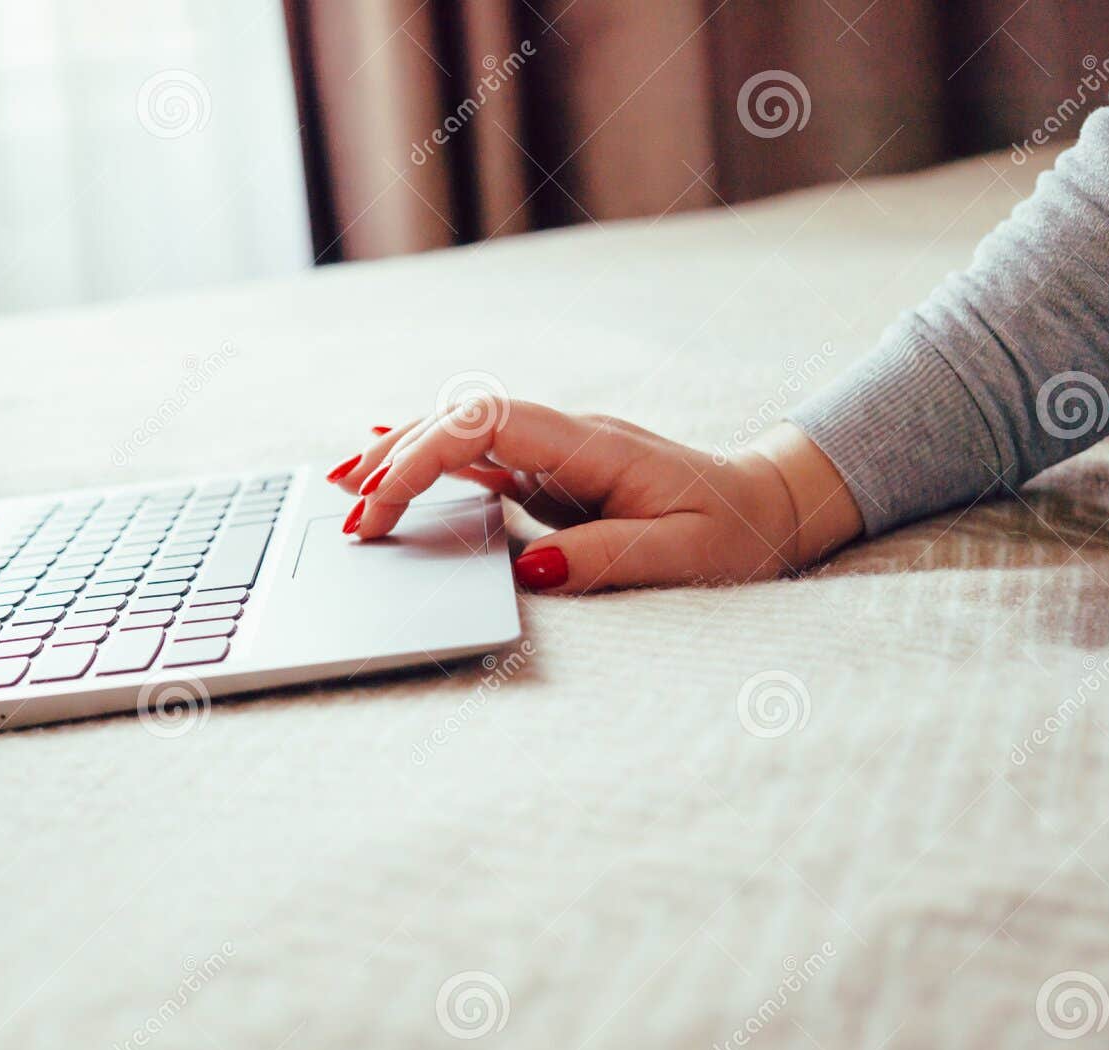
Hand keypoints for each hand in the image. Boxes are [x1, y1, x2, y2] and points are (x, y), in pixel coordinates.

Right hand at [324, 403, 861, 593]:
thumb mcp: (682, 558)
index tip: (384, 505)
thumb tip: (528, 567)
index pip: (486, 424)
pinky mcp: (548, 475)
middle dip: (395, 462)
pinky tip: (386, 467)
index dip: (424, 457)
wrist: (767, 507)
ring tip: (342, 486)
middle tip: (348, 516)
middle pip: (459, 423)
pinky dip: (427, 465)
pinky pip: (476, 459)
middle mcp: (565, 438)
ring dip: (400, 457)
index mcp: (593, 445)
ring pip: (460, 436)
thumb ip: (606, 558)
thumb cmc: (731, 532)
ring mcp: (553, 453)